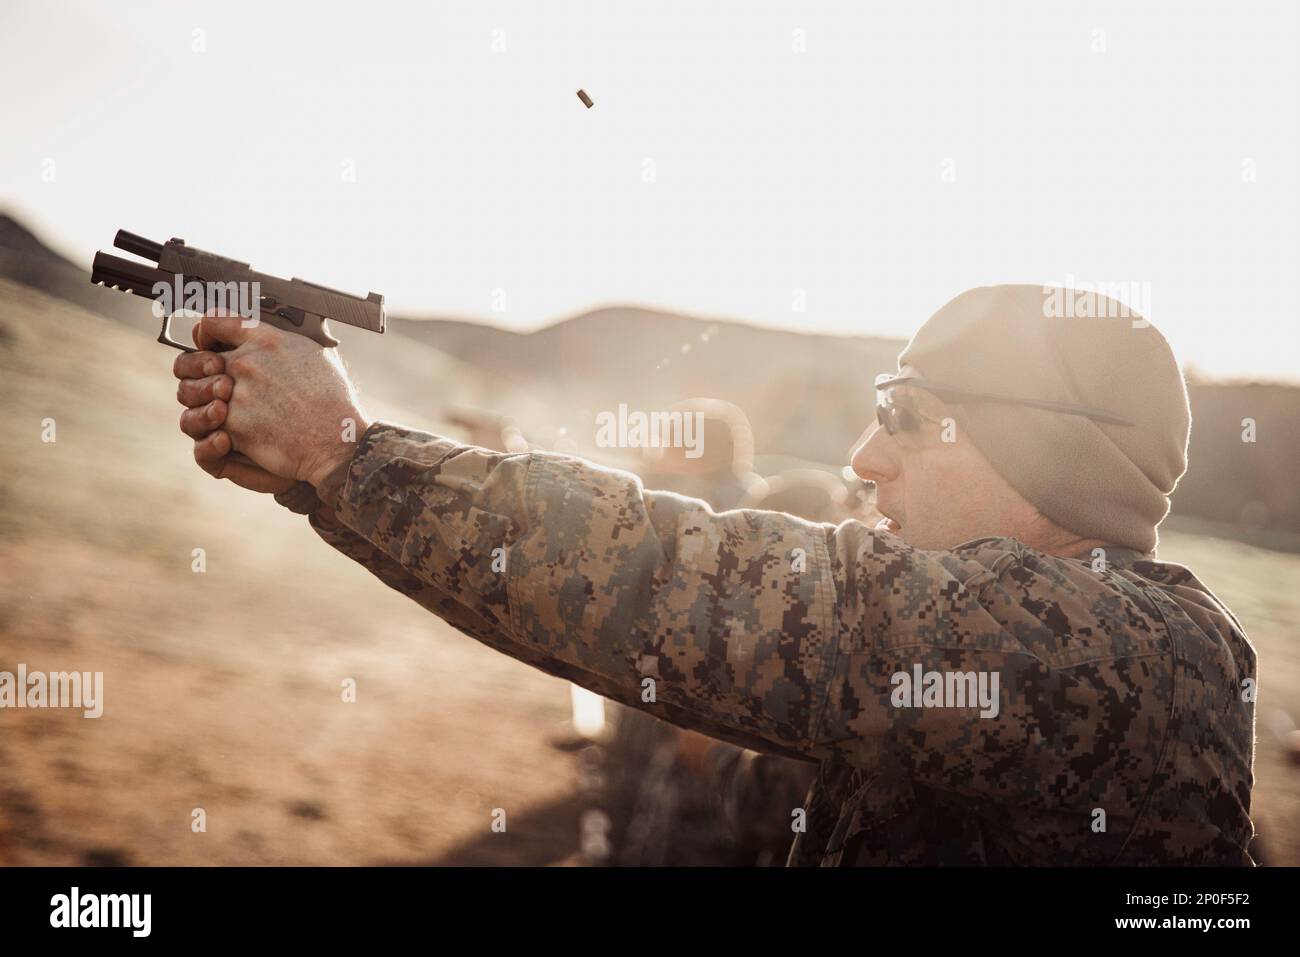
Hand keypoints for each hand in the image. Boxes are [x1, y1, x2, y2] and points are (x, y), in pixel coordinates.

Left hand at [173, 310, 370, 490]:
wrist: (337, 442)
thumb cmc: (334, 403)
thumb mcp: (315, 355)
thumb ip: (283, 341)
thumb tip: (270, 337)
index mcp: (268, 340)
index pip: (215, 320)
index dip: (206, 331)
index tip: (209, 341)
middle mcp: (248, 362)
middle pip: (197, 359)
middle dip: (198, 370)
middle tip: (210, 381)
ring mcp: (237, 395)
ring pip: (193, 393)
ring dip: (201, 401)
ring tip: (219, 409)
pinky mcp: (233, 426)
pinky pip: (206, 424)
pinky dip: (215, 430)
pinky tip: (231, 433)